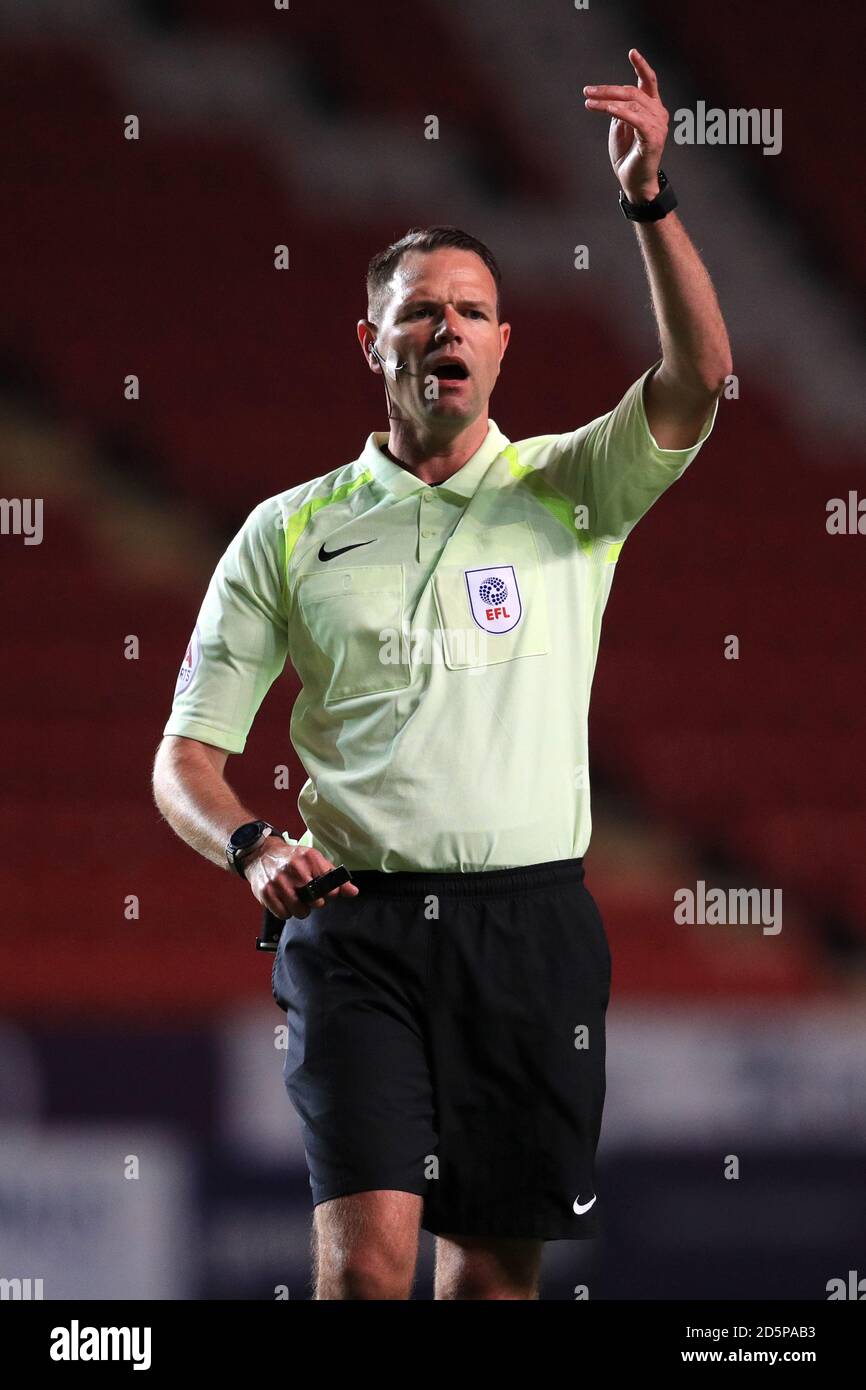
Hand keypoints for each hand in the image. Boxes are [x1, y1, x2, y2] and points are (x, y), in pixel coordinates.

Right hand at [243, 840, 359, 919]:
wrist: (261, 854)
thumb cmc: (291, 859)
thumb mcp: (314, 861)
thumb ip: (334, 877)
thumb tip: (353, 892)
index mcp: (310, 858)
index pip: (330, 885)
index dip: (331, 893)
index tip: (326, 892)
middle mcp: (294, 869)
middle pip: (317, 901)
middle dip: (315, 901)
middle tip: (307, 894)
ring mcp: (279, 882)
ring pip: (301, 911)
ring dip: (300, 909)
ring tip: (295, 898)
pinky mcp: (266, 893)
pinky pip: (284, 915)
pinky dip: (286, 911)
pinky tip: (283, 900)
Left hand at [583, 48, 668, 203]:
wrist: (634, 183)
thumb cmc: (627, 156)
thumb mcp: (619, 129)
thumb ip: (619, 111)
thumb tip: (612, 100)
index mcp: (653, 109)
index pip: (649, 82)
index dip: (641, 66)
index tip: (632, 51)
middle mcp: (659, 113)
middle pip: (632, 91)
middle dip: (608, 89)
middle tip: (587, 90)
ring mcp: (658, 125)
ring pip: (630, 103)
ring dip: (607, 101)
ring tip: (589, 102)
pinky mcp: (653, 137)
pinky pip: (634, 118)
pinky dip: (618, 111)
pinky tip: (604, 108)